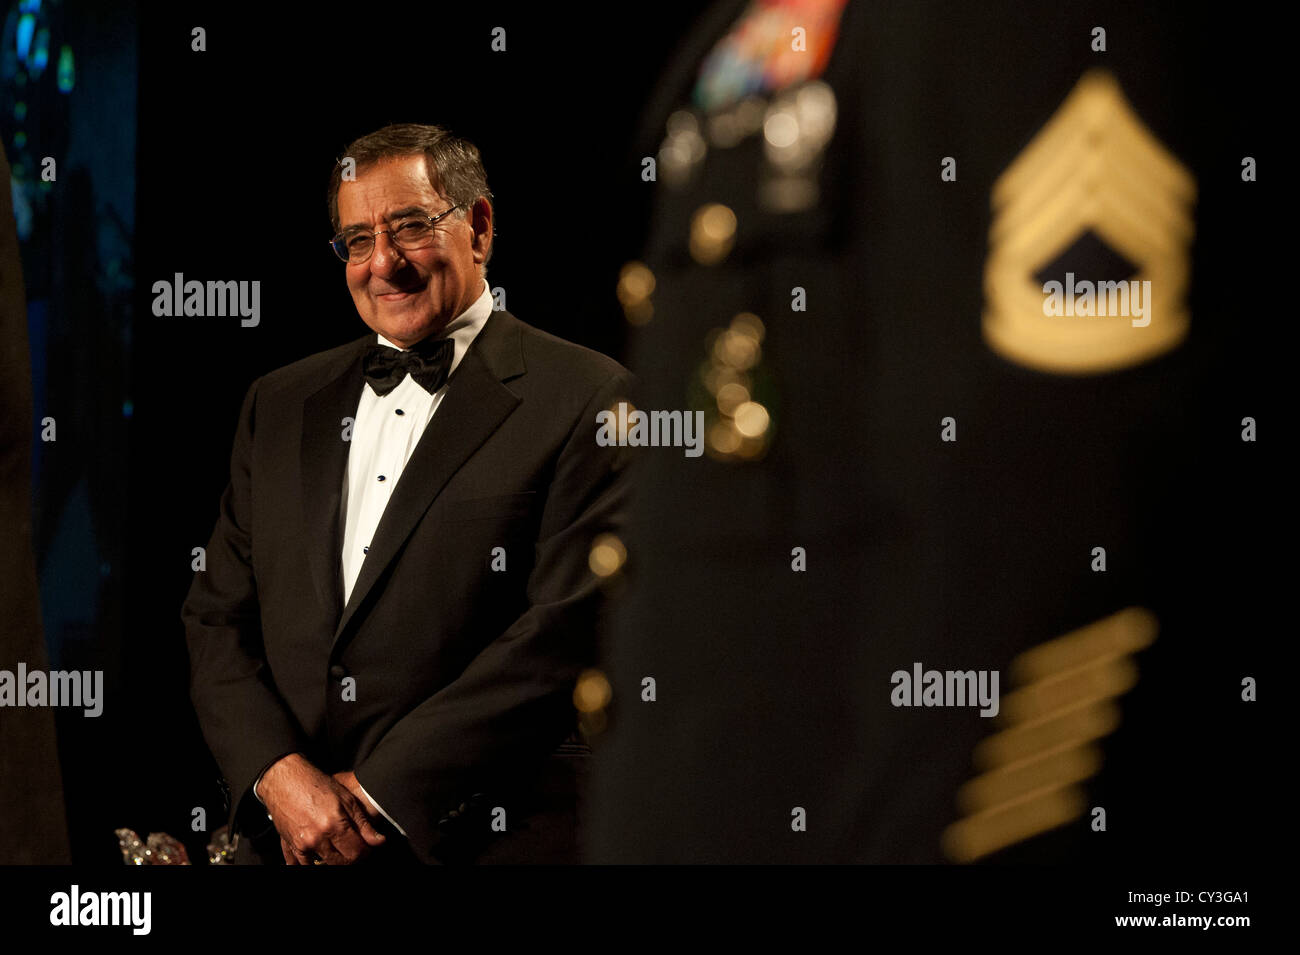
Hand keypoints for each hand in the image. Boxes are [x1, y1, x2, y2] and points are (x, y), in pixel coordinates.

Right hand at [258, 753, 385, 864]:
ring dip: (333, 859)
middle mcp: (317, 837)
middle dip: (350, 856)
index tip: (366, 847)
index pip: (356, 853)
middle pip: (341, 861)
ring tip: (337, 847)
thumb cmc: (315, 784)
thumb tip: (379, 841)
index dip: (365, 851)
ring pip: (323, 864)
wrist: (285, 779)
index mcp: (334, 825)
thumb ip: (363, 824)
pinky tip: (316, 858)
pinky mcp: (291, 845)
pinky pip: (300, 864)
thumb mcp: (347, 799)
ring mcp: (303, 843)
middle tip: (353, 845)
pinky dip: (309, 863)